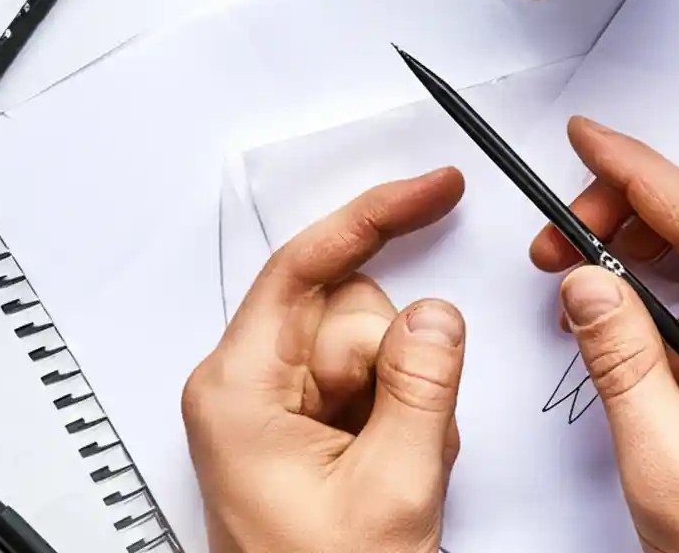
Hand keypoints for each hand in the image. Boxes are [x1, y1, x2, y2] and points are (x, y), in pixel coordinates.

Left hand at [183, 168, 467, 552]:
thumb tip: (437, 313)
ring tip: (397, 462)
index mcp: (241, 388)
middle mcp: (251, 386)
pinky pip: (378, 382)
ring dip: (407, 396)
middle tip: (401, 429)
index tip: (429, 190)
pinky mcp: (307, 426)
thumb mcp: (390, 488)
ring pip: (375, 345)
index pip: (308, 268)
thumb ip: (422, 385)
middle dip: (396, 358)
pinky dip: (404, 415)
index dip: (375, 217)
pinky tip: (394, 463)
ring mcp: (281, 407)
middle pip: (352, 309)